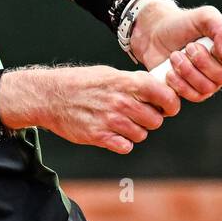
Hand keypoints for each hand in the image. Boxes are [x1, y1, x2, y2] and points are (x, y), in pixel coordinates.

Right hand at [0, 65, 179, 154]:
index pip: (164, 96)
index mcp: (126, 83)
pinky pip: (125, 146)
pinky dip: (123, 143)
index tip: (168, 107)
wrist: (51, 96)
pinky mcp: (99, 136)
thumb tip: (159, 89)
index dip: (170, 104)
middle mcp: (121, 102)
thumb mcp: (109, 74)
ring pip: (142, 134)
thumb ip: (134, 82)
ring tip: (122, 123)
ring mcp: (110, 120)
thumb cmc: (81, 83)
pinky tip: (114, 134)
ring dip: (136, 131)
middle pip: (156, 119)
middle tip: (140, 115)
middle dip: (151, 119)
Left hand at [129, 0, 221, 102]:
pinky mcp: (192, 92)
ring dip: (187, 70)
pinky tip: (170, 70)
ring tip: (176, 56)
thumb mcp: (204, 16)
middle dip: (202, 61)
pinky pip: (193, 96)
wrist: (155, 35)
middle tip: (189, 47)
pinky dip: (179, 83)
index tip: (214, 48)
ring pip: (207, 88)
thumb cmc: (182, 24)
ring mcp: (209, 82)